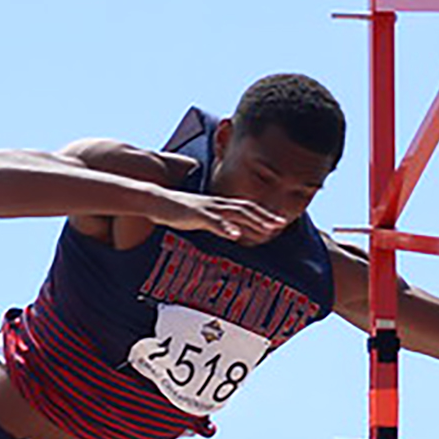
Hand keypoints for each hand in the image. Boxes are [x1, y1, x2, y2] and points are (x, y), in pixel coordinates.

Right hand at [150, 191, 286, 243]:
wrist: (156, 201)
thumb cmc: (178, 211)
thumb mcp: (203, 218)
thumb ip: (219, 224)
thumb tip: (234, 233)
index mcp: (220, 204)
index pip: (247, 207)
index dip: (264, 213)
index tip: (280, 220)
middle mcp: (218, 203)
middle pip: (247, 208)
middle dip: (265, 216)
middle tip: (281, 224)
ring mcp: (208, 208)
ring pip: (235, 213)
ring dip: (253, 221)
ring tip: (268, 230)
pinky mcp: (196, 214)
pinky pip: (213, 221)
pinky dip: (226, 227)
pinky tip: (236, 236)